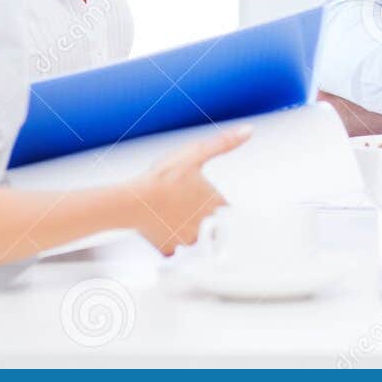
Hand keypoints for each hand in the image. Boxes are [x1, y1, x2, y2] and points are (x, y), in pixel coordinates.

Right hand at [128, 125, 251, 253]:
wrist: (133, 201)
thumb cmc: (162, 178)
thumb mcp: (195, 153)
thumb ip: (224, 143)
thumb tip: (248, 131)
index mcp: (214, 203)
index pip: (230, 211)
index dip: (225, 207)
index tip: (218, 205)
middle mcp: (205, 224)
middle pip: (215, 227)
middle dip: (209, 219)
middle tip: (191, 208)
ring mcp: (187, 239)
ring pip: (197, 239)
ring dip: (192, 231)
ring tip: (178, 217)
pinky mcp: (170, 248)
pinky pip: (177, 250)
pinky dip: (173, 242)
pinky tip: (166, 229)